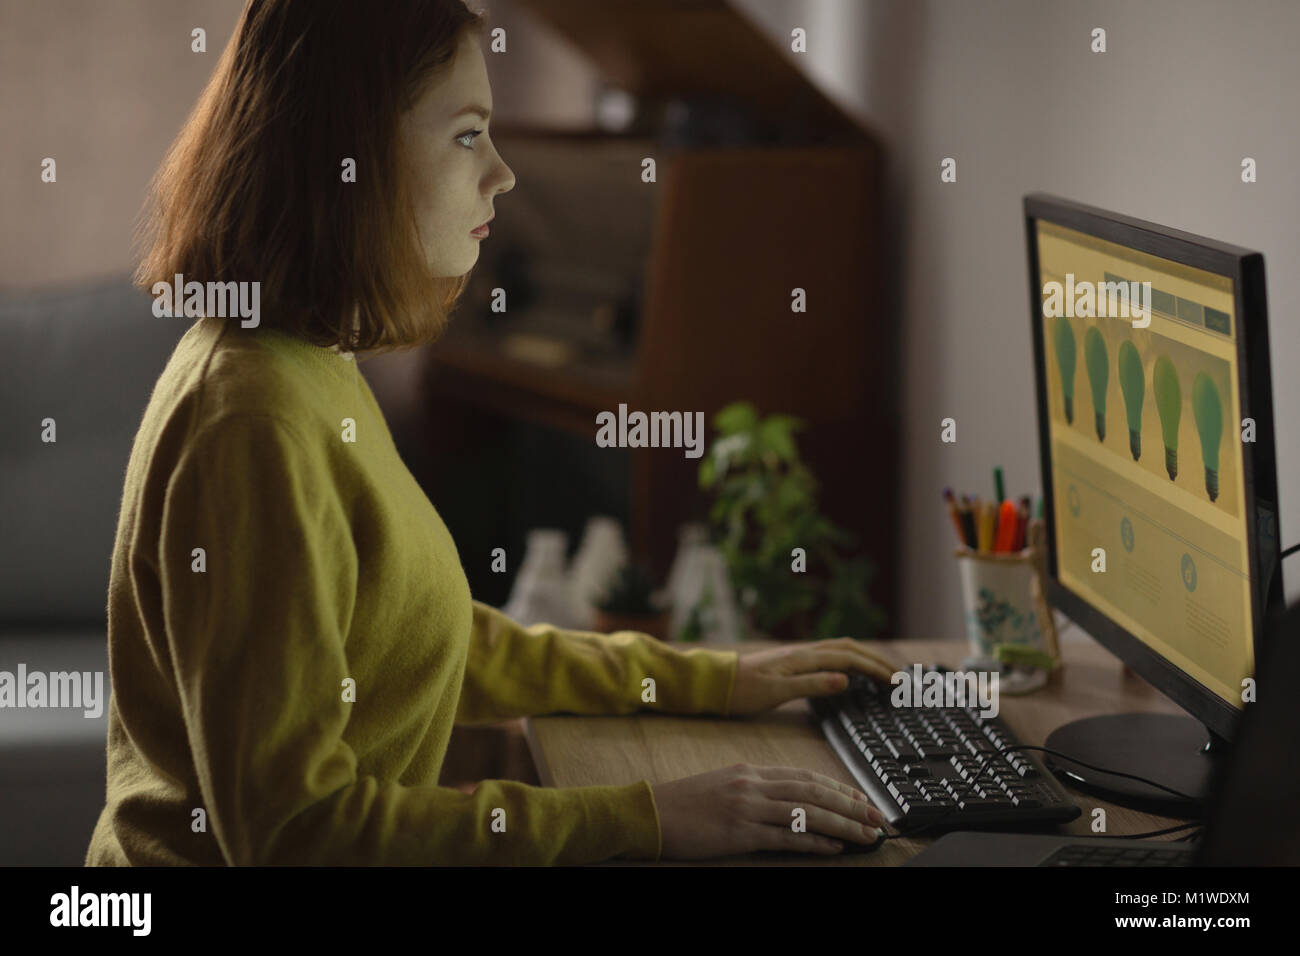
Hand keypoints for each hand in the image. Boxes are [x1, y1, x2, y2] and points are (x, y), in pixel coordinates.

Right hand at [651, 763, 887, 859]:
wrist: (650, 812)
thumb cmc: (684, 802)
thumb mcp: (724, 783)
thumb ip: (756, 788)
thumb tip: (788, 801)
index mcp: (751, 770)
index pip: (804, 776)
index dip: (837, 786)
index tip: (860, 798)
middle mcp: (753, 784)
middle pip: (813, 792)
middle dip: (850, 805)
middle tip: (876, 817)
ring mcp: (747, 807)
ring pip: (807, 813)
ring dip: (842, 825)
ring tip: (866, 835)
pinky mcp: (739, 832)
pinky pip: (784, 837)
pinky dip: (813, 842)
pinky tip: (832, 848)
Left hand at [728, 637, 899, 714]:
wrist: (712, 682)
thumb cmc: (739, 690)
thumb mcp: (776, 692)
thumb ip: (811, 685)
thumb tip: (846, 679)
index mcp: (802, 658)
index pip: (849, 659)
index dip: (875, 669)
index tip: (895, 681)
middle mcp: (802, 652)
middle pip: (849, 649)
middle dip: (876, 660)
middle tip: (898, 677)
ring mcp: (797, 656)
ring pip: (839, 649)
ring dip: (864, 657)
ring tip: (882, 670)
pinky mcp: (791, 662)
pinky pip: (828, 655)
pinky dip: (847, 659)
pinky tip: (849, 669)